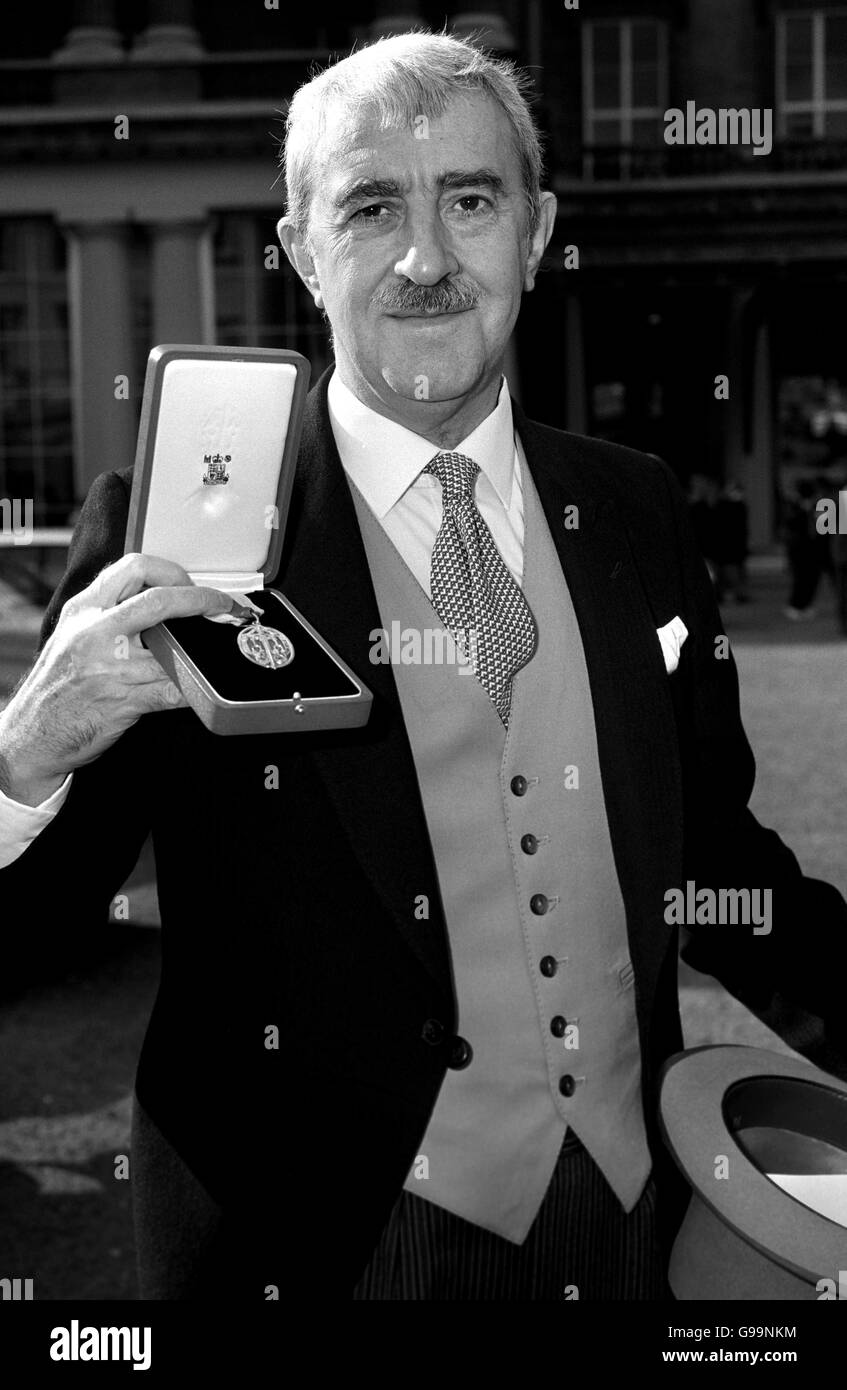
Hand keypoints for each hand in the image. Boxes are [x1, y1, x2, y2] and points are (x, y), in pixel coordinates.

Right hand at [0, 553, 236, 804]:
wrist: (33, 737)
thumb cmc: (57, 688)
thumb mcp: (73, 636)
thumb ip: (109, 614)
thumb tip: (161, 602)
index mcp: (84, 609)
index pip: (132, 568)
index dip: (172, 571)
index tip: (191, 584)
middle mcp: (96, 631)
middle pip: (160, 599)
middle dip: (202, 599)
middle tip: (224, 607)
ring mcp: (111, 666)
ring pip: (174, 648)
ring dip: (202, 650)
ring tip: (214, 651)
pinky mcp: (126, 699)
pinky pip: (176, 689)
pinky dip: (197, 688)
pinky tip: (205, 687)